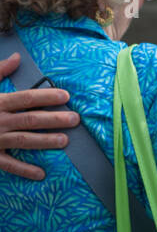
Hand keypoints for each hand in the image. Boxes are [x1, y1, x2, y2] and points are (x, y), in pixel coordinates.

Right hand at [0, 53, 79, 179]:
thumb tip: (17, 57)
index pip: (26, 98)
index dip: (46, 96)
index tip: (65, 96)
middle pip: (30, 119)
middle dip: (54, 119)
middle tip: (75, 120)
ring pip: (23, 141)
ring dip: (45, 142)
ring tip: (65, 141)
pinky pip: (7, 164)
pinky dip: (24, 170)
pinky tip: (41, 174)